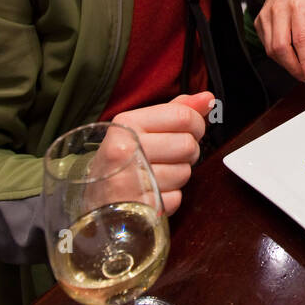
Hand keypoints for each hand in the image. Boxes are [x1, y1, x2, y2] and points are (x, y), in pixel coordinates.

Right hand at [103, 92, 213, 216]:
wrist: (96, 196)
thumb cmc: (125, 157)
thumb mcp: (143, 126)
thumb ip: (177, 110)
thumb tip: (208, 98)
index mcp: (127, 124)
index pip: (183, 116)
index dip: (197, 124)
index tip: (190, 131)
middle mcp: (125, 150)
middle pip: (187, 145)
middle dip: (187, 152)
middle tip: (171, 155)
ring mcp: (130, 181)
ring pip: (184, 172)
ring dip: (179, 175)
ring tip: (159, 173)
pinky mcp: (139, 206)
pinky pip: (176, 198)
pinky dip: (170, 196)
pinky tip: (153, 191)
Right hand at [254, 0, 304, 82]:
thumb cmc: (304, 0)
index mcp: (299, 6)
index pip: (300, 39)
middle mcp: (280, 10)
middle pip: (281, 47)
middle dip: (293, 67)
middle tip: (303, 75)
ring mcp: (266, 17)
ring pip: (272, 50)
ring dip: (286, 63)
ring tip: (297, 65)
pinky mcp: (258, 23)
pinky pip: (267, 46)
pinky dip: (279, 55)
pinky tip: (288, 52)